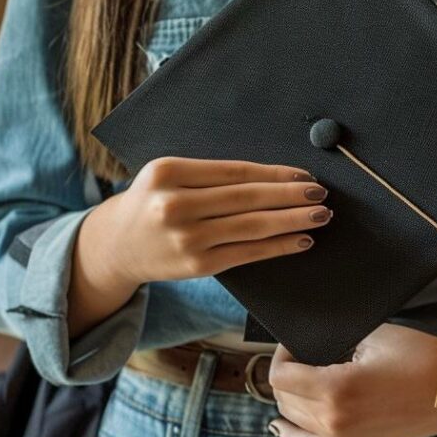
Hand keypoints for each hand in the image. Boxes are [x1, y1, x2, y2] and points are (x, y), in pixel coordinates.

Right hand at [69, 156, 330, 336]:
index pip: (236, 171)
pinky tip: (301, 240)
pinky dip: (278, 247)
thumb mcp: (169, 177)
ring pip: (251, 226)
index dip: (275, 173)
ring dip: (292, 220)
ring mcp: (186, 237)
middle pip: (247, 198)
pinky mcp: (197, 265)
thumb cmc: (152, 203)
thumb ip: (212, 175)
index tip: (304, 174)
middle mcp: (175, 204)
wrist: (116, 245)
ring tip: (320, 215)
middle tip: (321, 193)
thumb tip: (277, 177)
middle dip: (291, 195)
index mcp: (169, 172)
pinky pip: (247, 253)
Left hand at [267, 317, 436, 436]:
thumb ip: (336, 340)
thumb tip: (309, 345)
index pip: (282, 375)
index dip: (284, 354)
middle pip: (283, 397)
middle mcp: (334, 419)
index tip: (295, 343)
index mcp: (337, 388)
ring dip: (290, 397)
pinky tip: (280, 423)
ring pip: (292, 419)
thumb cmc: (418, 357)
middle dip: (287, 374)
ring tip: (302, 379)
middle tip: (301, 357)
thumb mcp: (374, 337)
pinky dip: (290, 432)